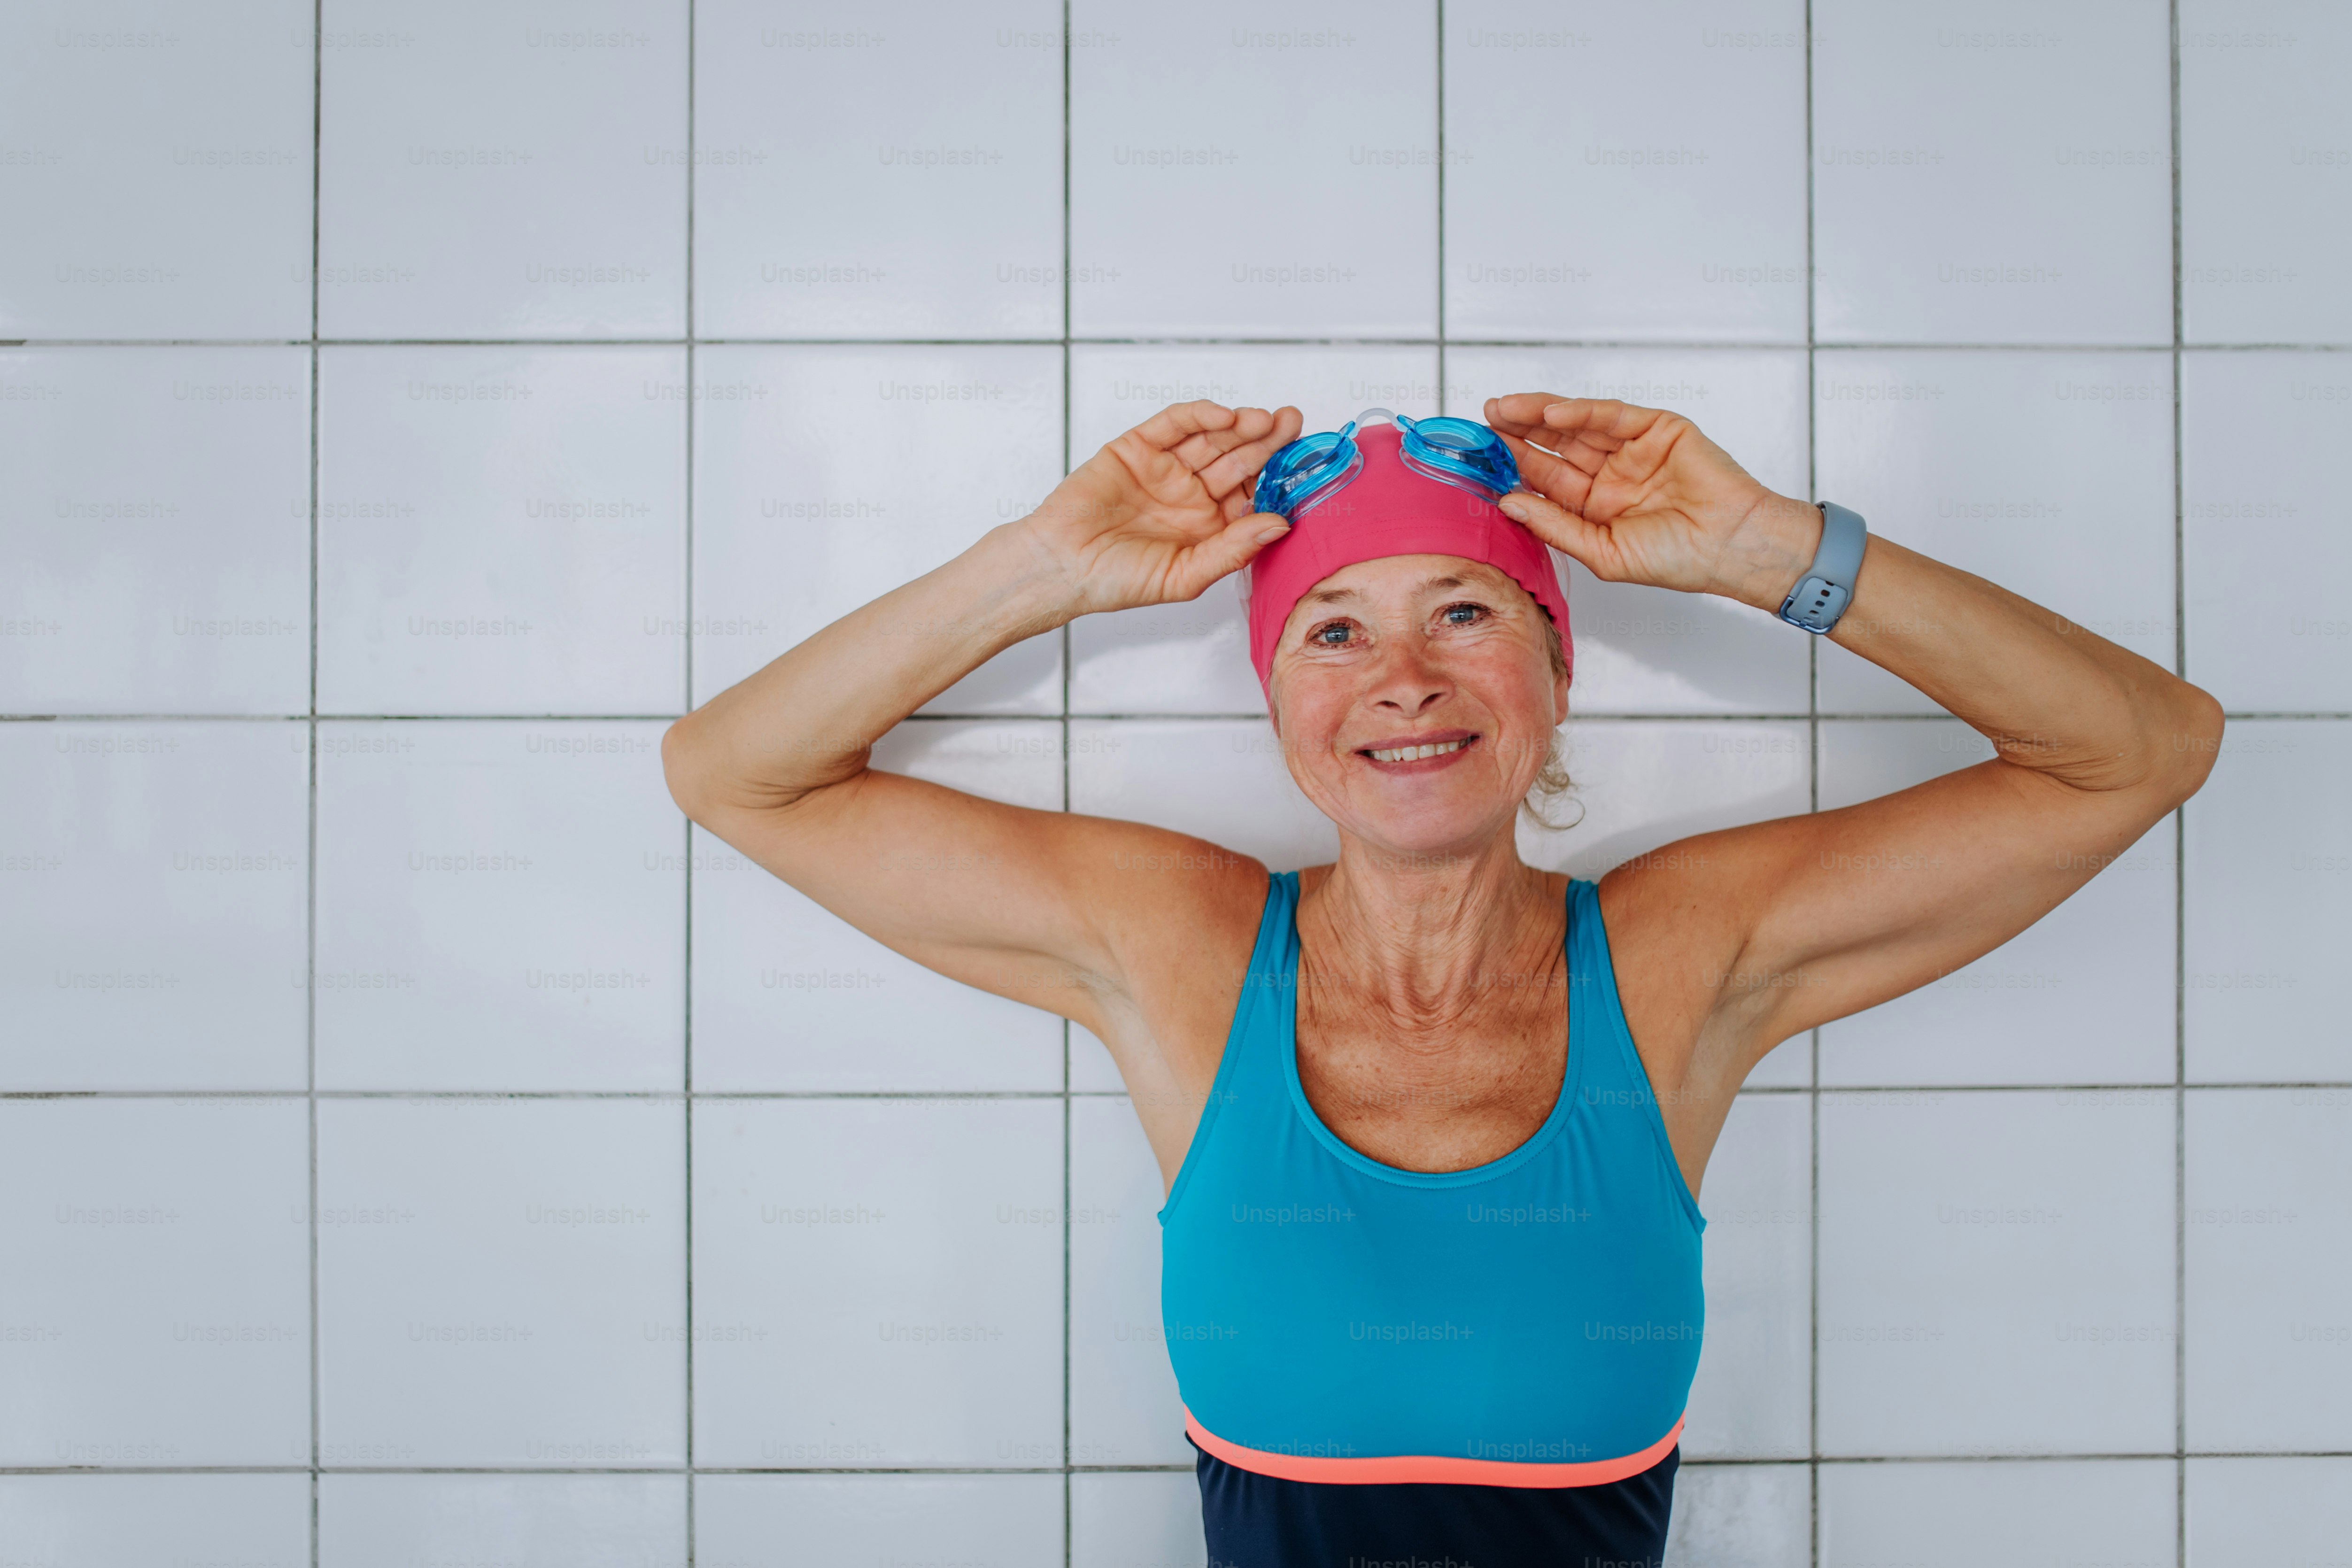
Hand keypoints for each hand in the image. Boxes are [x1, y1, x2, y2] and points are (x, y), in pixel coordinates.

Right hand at [1021, 400, 1304, 616]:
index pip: (1252, 496)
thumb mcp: (1185, 576)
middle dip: (1268, 442)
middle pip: (1239, 460)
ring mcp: (1166, 468)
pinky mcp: (1138, 447)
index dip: (1278, 480)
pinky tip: (1225, 417)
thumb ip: (1232, 550)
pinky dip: (1200, 416)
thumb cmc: (1116, 581)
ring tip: (1267, 421)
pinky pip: (1176, 424)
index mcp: (1208, 526)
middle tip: (1293, 424)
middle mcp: (1191, 493)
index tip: (1305, 467)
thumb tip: (1280, 524)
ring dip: (1241, 427)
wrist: (1060, 567)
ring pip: (1212, 439)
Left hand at [1484, 394, 1819, 608]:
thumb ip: (1556, 526)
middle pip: (1555, 447)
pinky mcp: (1657, 428)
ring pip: (1577, 426)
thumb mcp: (1603, 552)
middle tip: (1484, 422)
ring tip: (1503, 409)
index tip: (1481, 458)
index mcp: (1596, 506)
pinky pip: (1611, 415)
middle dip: (1519, 433)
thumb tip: (1509, 503)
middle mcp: (1611, 474)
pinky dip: (1580, 412)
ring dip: (1539, 415)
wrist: (1731, 547)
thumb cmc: (1678, 559)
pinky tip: (1549, 413)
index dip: (1514, 467)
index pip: (1546, 481)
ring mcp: (1633, 449)